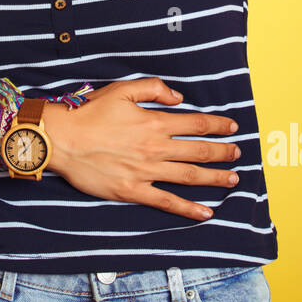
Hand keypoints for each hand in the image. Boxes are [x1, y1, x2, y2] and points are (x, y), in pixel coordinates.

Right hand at [44, 78, 240, 220]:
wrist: (64, 140)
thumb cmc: (90, 113)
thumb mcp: (122, 90)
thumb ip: (154, 88)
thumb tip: (179, 98)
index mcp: (154, 123)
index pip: (197, 124)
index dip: (218, 126)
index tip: (232, 128)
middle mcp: (155, 149)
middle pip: (199, 151)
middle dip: (223, 152)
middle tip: (238, 154)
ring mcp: (146, 172)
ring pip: (189, 176)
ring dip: (214, 178)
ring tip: (233, 179)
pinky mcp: (133, 191)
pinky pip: (167, 202)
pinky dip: (188, 208)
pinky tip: (206, 213)